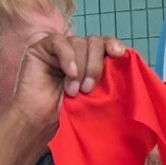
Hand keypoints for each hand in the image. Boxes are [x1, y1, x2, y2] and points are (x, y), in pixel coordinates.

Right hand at [2, 32, 126, 141]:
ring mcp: (58, 48)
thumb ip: (107, 77)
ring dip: (80, 68)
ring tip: (74, 91)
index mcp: (90, 60)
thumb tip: (126, 60)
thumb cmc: (67, 113)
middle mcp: (75, 51)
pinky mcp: (40, 48)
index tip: (120, 54)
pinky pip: (59, 42)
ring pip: (78, 42)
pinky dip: (68, 57)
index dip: (113, 44)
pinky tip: (69, 74)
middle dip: (95, 65)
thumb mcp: (94, 94)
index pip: (105, 43)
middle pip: (94, 42)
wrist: (39, 122)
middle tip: (89, 89)